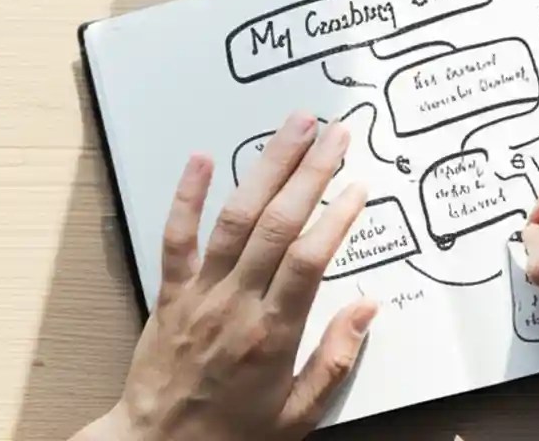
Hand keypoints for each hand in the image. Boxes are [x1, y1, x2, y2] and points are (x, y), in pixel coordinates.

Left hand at [75, 113, 377, 440]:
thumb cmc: (232, 434)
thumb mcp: (299, 413)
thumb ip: (336, 359)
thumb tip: (368, 308)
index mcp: (272, 334)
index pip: (310, 260)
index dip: (335, 218)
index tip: (358, 186)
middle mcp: (235, 304)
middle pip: (278, 224)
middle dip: (310, 172)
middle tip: (335, 133)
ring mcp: (199, 293)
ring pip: (236, 218)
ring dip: (266, 167)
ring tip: (293, 128)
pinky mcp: (169, 292)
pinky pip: (176, 237)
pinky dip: (187, 195)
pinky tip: (202, 158)